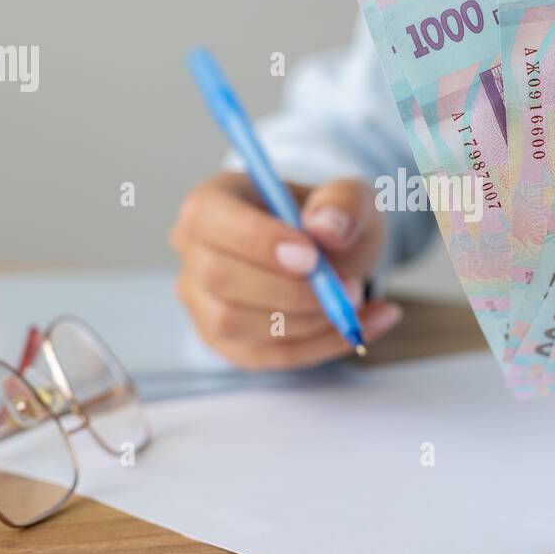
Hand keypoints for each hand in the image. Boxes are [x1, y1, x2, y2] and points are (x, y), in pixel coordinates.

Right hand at [170, 172, 400, 369]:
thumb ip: (343, 201)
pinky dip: (321, 346)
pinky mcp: (226, 343)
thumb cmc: (328, 220)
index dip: (257, 240)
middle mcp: (194, 253)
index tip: (312, 256)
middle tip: (349, 287)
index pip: (208, 218)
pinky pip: (266, 355)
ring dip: (305, 321)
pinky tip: (360, 327)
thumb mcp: (349, 198)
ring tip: (354, 303)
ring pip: (235, 324)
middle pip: (218, 278)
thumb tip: (326, 227)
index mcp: (211, 202)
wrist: (332, 257)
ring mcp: (202, 303)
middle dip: (288, 290)